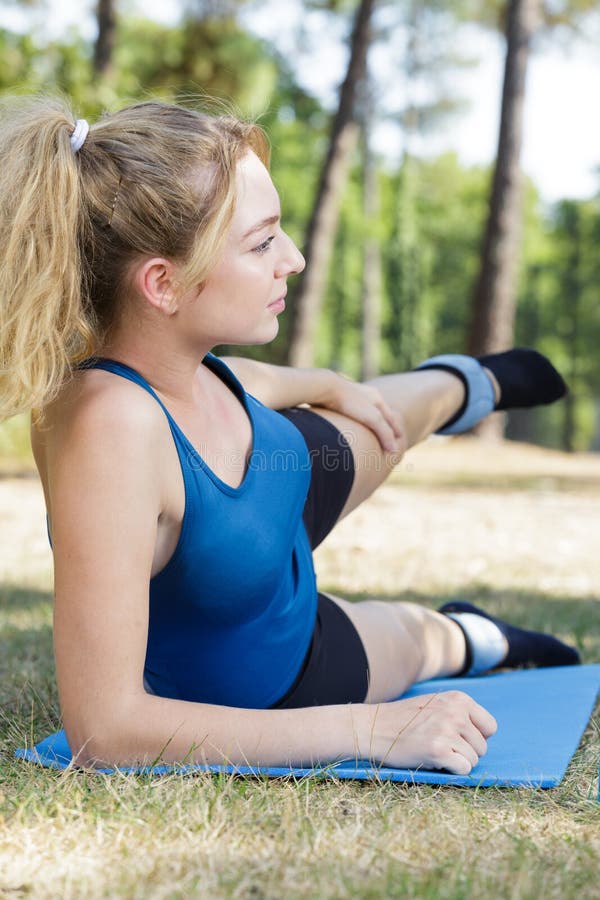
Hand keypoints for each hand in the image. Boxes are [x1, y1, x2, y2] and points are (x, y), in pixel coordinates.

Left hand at [317, 372, 404, 453]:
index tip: (400, 438)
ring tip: (369, 430)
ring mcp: (351, 396)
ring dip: (368, 421)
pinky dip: (354, 420)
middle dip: (384, 423)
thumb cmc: (350, 402)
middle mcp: (365, 395)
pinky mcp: (337, 400)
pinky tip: (348, 425)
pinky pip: (349, 412)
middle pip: (379, 412)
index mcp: (377, 397)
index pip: (391, 416)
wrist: (325, 387)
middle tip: (388, 434)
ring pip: (364, 411)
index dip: (395, 428)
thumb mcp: (373, 418)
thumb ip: (385, 433)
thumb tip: (394, 451)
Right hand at [356, 690, 496, 774]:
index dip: (476, 737)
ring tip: (435, 751)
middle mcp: (456, 712)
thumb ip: (460, 713)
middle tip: (442, 746)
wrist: (374, 727)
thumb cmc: (406, 719)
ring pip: (474, 759)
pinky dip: (452, 771)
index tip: (459, 738)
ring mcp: (448, 731)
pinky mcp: (439, 750)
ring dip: (458, 761)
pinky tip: (434, 760)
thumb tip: (486, 734)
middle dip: (466, 751)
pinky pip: (464, 769)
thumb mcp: (437, 704)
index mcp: (459, 699)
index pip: (490, 727)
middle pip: (482, 746)